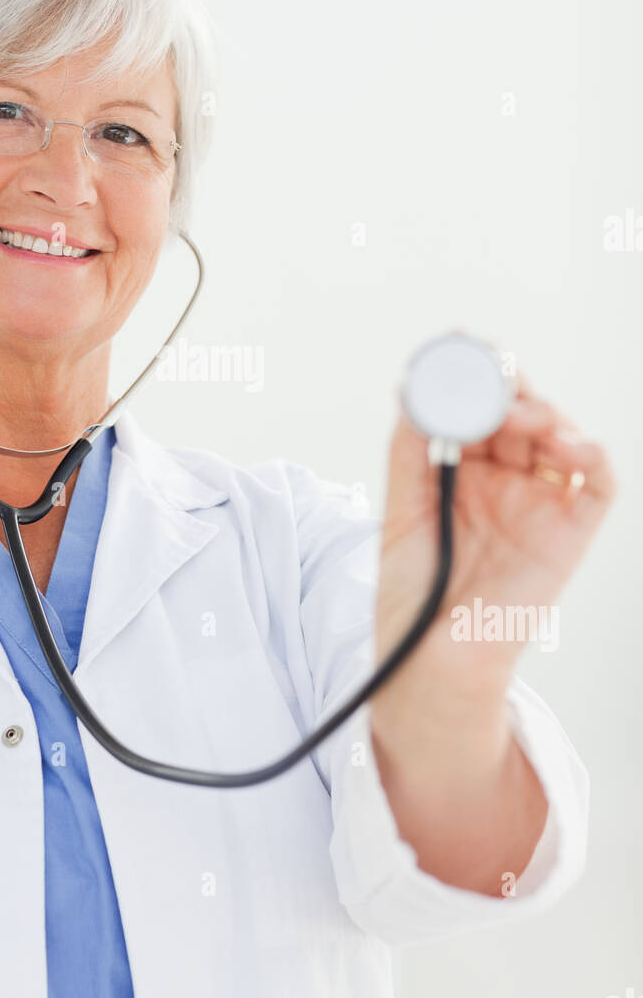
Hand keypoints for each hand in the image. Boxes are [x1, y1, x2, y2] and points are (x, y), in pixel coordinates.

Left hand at [373, 357, 616, 731]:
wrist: (432, 656)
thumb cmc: (413, 592)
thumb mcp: (400, 510)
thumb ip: (410, 452)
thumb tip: (412, 391)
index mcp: (463, 468)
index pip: (476, 405)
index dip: (472, 372)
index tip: (457, 341)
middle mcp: (505, 478)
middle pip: (519, 410)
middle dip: (507, 381)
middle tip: (490, 363)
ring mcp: (541, 500)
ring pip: (558, 433)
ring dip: (541, 412)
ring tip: (513, 414)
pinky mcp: (572, 529)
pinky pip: (597, 481)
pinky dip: (589, 452)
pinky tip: (562, 442)